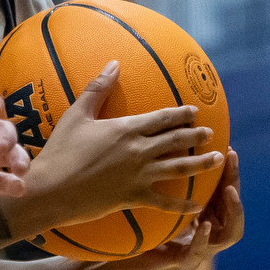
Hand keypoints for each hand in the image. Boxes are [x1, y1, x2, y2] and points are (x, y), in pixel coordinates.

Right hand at [20, 63, 221, 229]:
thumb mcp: (76, 115)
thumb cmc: (60, 151)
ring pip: (179, 168)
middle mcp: (139, 151)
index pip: (162, 118)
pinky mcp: (134, 197)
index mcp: (126, 128)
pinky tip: (198, 206)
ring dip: (200, 163)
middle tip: (211, 133)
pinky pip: (165, 202)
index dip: (181, 114)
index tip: (195, 111)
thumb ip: (98, 88)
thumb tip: (114, 63)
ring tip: (217, 159)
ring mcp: (139, 175)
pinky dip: (183, 205)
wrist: (51, 189)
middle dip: (196, 136)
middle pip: (175, 141)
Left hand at [100, 152, 244, 269]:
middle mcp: (208, 232)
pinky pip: (198, 252)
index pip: (226, 192)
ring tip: (229, 191)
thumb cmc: (140, 224)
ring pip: (229, 234)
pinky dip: (202, 238)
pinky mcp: (183, 263)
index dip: (230, 172)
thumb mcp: (156, 195)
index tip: (229, 149)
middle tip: (229, 162)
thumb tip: (164, 136)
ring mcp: (199, 250)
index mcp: (205, 215)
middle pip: (233, 209)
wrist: (123, 258)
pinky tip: (204, 224)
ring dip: (233, 211)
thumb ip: (168, 175)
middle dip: (235, 184)